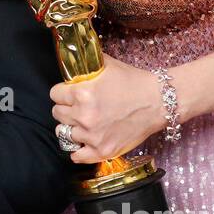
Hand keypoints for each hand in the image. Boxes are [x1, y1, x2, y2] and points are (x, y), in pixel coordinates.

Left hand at [50, 55, 166, 163]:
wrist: (158, 101)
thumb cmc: (134, 82)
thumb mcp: (107, 65)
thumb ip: (87, 64)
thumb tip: (73, 57)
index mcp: (82, 93)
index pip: (54, 94)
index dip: (62, 92)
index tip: (68, 93)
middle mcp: (84, 116)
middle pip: (57, 113)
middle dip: (66, 108)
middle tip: (78, 107)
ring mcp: (92, 136)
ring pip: (64, 133)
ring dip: (72, 127)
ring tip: (82, 123)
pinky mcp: (102, 150)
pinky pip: (77, 156)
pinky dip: (79, 150)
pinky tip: (83, 142)